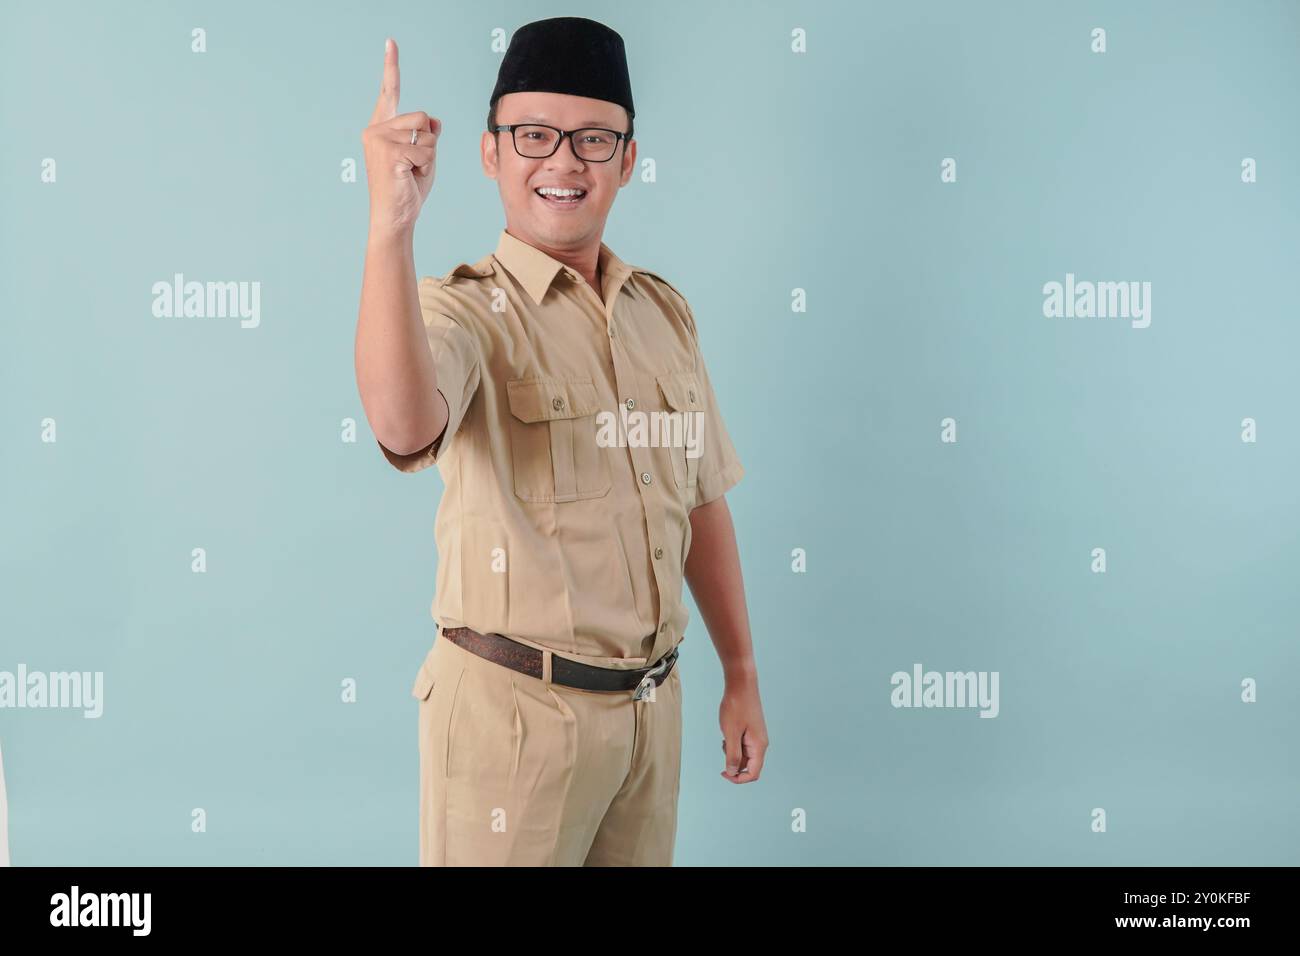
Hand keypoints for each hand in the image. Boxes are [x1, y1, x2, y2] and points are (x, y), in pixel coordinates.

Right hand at [362, 38, 440, 240]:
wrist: (395, 217)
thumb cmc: (407, 190)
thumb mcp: (424, 158)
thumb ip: (427, 137)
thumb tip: (434, 121)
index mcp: (381, 127)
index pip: (390, 93)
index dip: (391, 67)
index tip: (391, 43)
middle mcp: (375, 129)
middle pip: (422, 118)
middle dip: (427, 144)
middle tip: (411, 169)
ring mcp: (379, 139)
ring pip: (426, 135)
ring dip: (427, 157)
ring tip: (410, 174)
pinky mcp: (389, 152)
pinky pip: (425, 151)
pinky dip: (425, 167)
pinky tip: (408, 178)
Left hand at [719, 679, 767, 782]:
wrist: (741, 684)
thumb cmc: (736, 706)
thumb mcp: (731, 733)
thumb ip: (732, 755)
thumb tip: (733, 772)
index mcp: (759, 746)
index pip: (753, 773)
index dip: (738, 779)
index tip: (723, 773)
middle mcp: (761, 743)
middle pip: (750, 766)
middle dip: (734, 764)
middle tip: (723, 749)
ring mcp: (757, 736)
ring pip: (746, 755)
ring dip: (733, 753)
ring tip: (725, 739)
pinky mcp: (752, 730)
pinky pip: (744, 745)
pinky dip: (734, 744)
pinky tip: (727, 733)